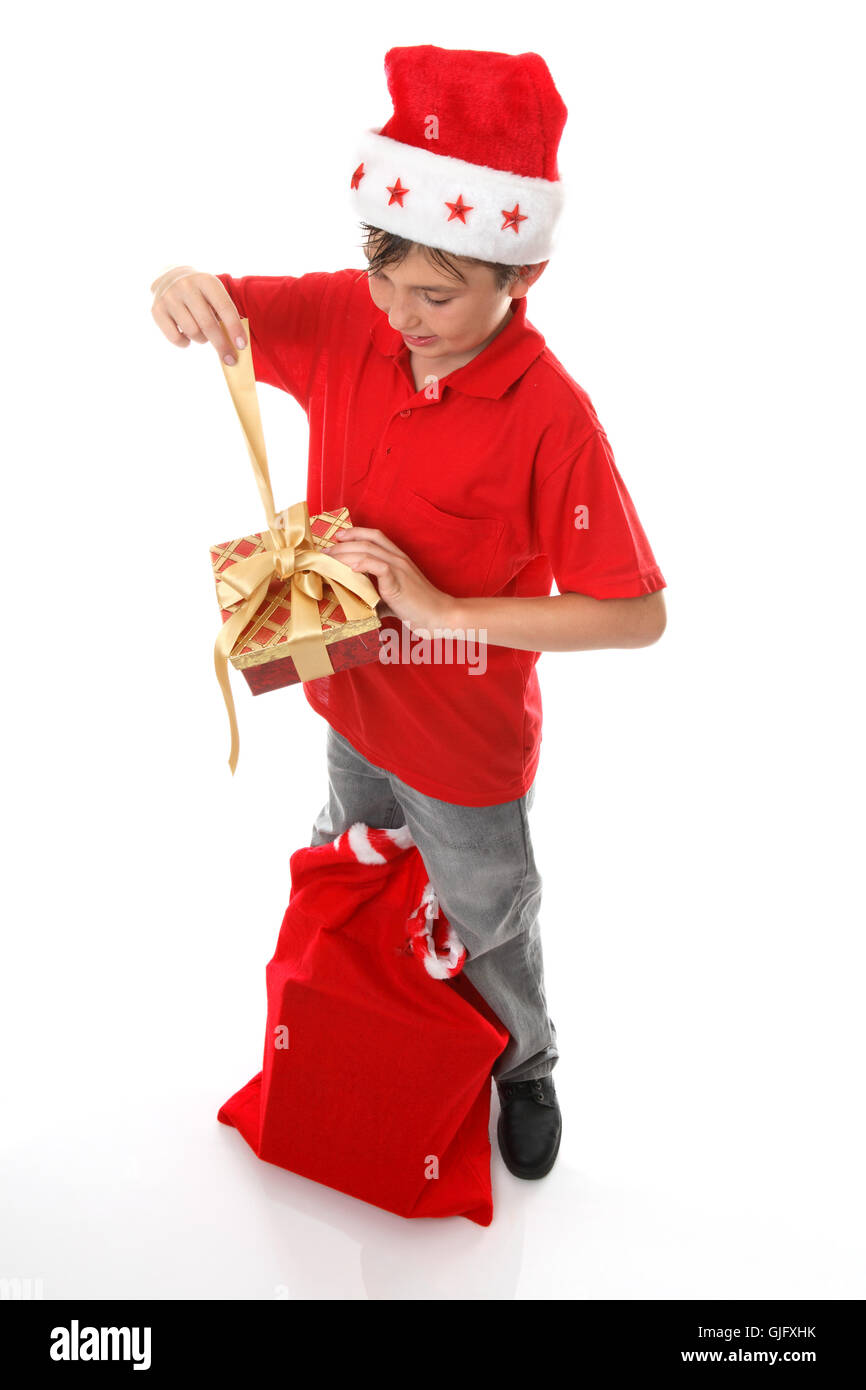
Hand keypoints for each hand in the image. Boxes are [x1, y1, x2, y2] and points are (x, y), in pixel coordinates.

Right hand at [150, 266, 246, 364]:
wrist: (170, 278)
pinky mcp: (157, 310)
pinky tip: (187, 336)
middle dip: (221, 345)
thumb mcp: (214, 294)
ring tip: (203, 334)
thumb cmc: (201, 294)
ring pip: (192, 332)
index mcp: (206, 280)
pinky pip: (175, 338)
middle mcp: (186, 286)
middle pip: (208, 324)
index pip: (224, 307)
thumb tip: (235, 345)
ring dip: (202, 340)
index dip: (234, 328)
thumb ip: (224, 314)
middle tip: (230, 359)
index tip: (241, 346)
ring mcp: (169, 297)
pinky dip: (185, 343)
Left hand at [324, 527, 455, 633]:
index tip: (336, 538)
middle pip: (366, 540)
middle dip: (342, 543)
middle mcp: (398, 558)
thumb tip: (358, 605)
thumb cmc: (418, 609)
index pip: (375, 536)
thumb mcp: (393, 599)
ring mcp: (399, 568)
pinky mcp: (398, 581)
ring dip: (344, 553)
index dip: (354, 533)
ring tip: (328, 559)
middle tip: (324, 551)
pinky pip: (377, 566)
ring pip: (367, 550)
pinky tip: (349, 567)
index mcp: (398, 559)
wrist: (440, 616)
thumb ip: (376, 597)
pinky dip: (361, 564)